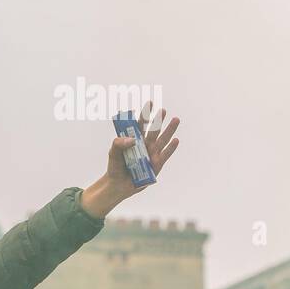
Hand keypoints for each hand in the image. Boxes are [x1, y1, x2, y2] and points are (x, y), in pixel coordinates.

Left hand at [82, 102, 180, 217]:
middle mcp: (144, 145)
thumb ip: (118, 144)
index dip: (145, 114)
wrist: (118, 185)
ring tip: (176, 119)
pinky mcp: (157, 164)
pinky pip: (165, 154)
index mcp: (134, 140)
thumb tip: (132, 139)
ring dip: (169, 130)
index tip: (150, 103)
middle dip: (158, 120)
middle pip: (153, 130)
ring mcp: (152, 154)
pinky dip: (171, 148)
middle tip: (163, 110)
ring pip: (162, 139)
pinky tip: (176, 140)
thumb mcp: (113, 154)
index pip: (140, 124)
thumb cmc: (115, 167)